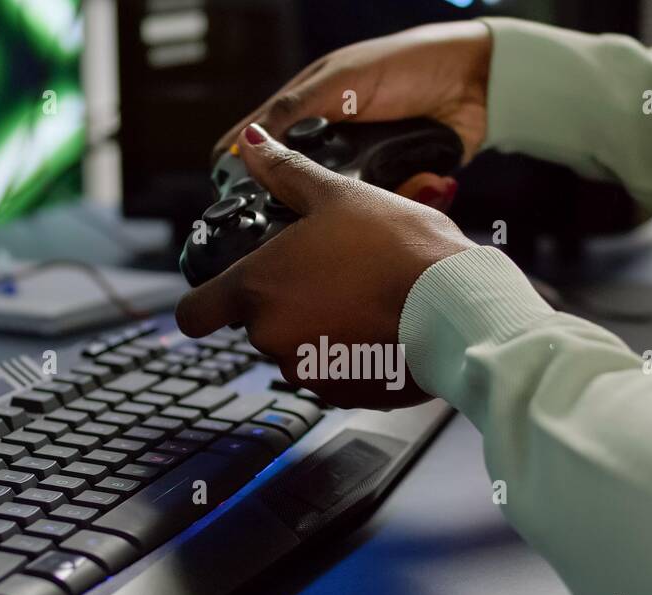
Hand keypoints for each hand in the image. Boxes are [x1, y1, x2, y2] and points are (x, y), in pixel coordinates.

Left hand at [177, 124, 475, 408]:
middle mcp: (270, 336)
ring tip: (363, 297)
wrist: (456, 308)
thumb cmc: (399, 249)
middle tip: (330, 274)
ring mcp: (306, 372)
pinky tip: (380, 326)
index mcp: (256, 288)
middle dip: (285, 304)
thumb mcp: (339, 196)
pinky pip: (333, 372)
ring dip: (318, 329)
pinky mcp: (342, 394)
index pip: (194, 314)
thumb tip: (251, 144)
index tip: (220, 293)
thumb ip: (286, 174)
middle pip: (256, 325)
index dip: (204, 303)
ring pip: (296, 350)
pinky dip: (348, 354)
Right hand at [212, 21, 492, 210]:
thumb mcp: (346, 80)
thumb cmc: (411, 64)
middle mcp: (335, 139)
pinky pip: (386, 205)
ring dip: (356, 207)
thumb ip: (297, 108)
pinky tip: (417, 186)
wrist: (480, 81)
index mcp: (311, 106)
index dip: (244, 167)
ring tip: (366, 202)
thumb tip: (248, 141)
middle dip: (303, 200)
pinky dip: (401, 200)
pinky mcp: (398, 183)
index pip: (263, 141)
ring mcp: (367, 164)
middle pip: (302, 182)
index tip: (228, 196)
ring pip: (344, 202)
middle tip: (298, 216)